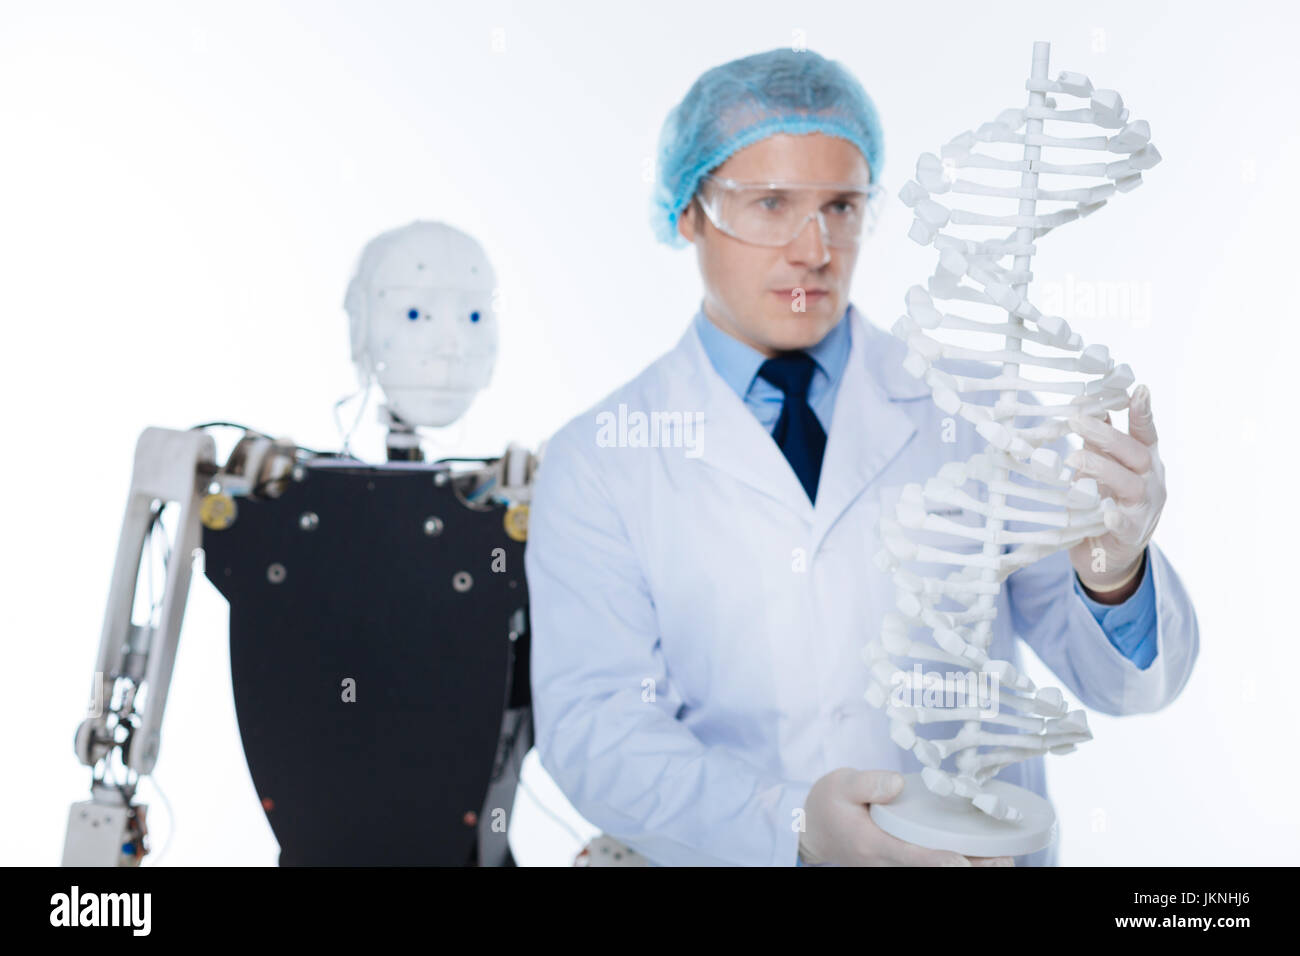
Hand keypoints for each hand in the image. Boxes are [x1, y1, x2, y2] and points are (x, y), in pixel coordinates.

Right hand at [798, 768, 1013, 865]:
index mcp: (873, 842)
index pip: (910, 855)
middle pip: (932, 868)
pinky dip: (956, 861)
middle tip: (1006, 859)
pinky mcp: (898, 860)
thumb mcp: (839, 783)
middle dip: (970, 866)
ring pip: (933, 869)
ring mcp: (892, 864)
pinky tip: (980, 854)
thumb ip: (868, 782)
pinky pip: (928, 863)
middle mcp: (886, 860)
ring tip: (1005, 859)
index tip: (963, 862)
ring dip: (970, 866)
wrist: (810, 829)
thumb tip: (898, 783)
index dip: (938, 860)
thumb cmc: (826, 804)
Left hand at [1066, 385, 1165, 598]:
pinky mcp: (1132, 535)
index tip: (1139, 389)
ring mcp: (1145, 509)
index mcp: (1144, 461)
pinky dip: (1116, 518)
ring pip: (1130, 484)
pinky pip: (1124, 524)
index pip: (1146, 433)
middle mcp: (1151, 481)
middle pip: (1135, 453)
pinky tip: (1106, 514)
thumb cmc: (1104, 502)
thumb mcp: (1102, 468)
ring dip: (1101, 469)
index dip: (1143, 412)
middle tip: (1075, 421)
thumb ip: (1097, 443)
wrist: (1108, 555)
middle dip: (1106, 435)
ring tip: (1073, 460)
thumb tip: (1085, 407)